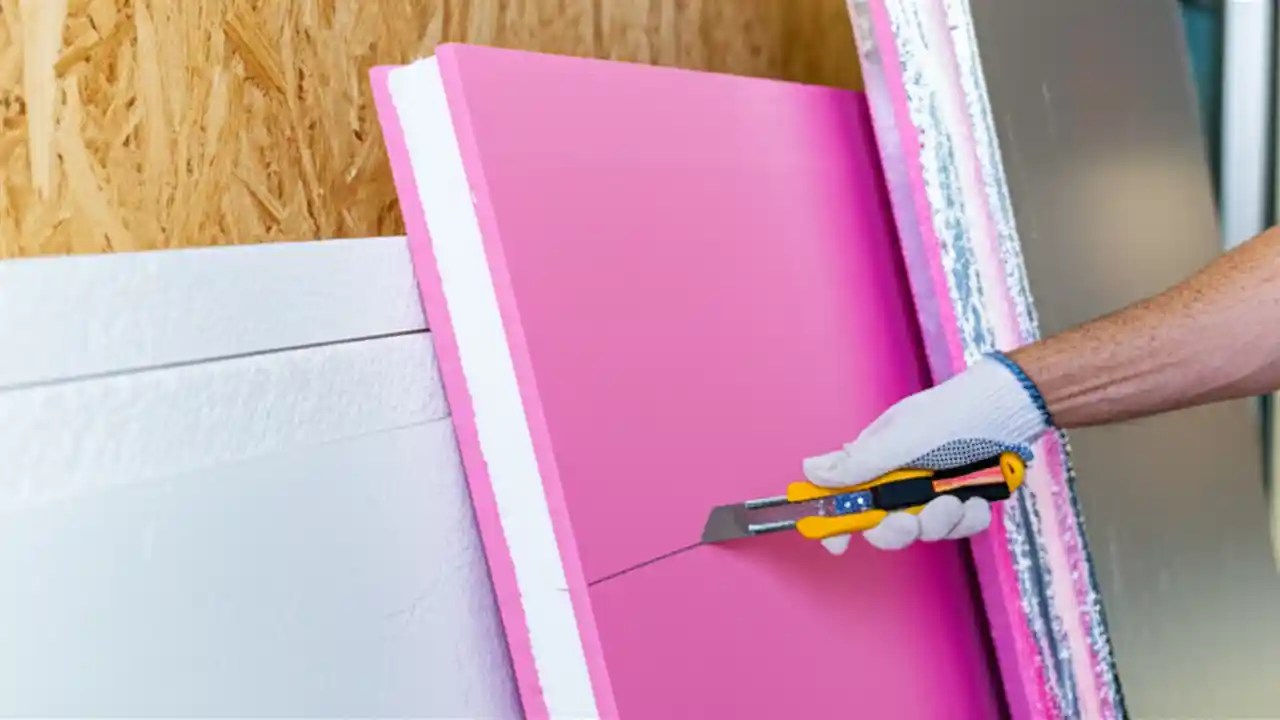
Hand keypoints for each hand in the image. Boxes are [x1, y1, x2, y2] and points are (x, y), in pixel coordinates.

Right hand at [802, 354, 1048, 553]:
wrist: (1007, 410)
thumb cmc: (951, 415)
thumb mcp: (899, 439)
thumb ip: (857, 463)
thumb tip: (810, 471)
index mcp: (875, 462)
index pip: (845, 498)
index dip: (837, 523)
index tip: (837, 542)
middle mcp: (900, 481)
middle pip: (884, 526)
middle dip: (898, 529)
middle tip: (908, 521)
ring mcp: (932, 494)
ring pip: (925, 531)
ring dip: (940, 521)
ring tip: (954, 497)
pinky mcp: (963, 502)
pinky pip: (960, 528)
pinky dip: (969, 517)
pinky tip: (975, 498)